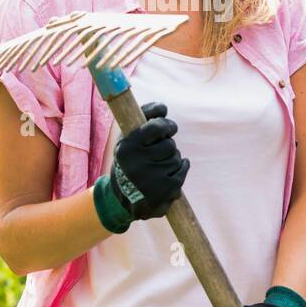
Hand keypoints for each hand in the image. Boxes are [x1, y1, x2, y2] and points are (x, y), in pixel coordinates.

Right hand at [97, 102, 189, 227]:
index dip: (166, 126)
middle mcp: (137, 164)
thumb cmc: (128, 161)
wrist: (122, 198)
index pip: (156, 127)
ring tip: (160, 166)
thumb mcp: (127, 139)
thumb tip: (163, 108)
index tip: (169, 129)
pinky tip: (171, 172)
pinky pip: (183, 170)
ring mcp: (151, 179)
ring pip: (176, 157)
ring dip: (172, 159)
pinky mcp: (164, 191)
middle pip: (169, 144)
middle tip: (158, 153)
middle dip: (167, 147)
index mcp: (127, 147)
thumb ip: (143, 118)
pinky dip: (181, 169)